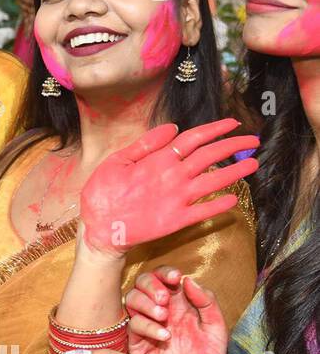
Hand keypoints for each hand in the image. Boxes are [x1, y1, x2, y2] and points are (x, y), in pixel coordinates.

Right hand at [78, 119, 258, 256]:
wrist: (100, 229)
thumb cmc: (102, 193)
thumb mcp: (116, 160)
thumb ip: (146, 143)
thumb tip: (173, 128)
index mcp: (158, 160)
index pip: (193, 138)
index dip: (216, 129)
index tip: (233, 124)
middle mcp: (173, 177)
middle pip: (210, 156)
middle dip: (234, 146)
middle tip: (252, 141)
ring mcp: (178, 199)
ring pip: (215, 181)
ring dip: (236, 171)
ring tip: (253, 164)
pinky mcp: (179, 221)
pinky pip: (206, 211)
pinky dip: (221, 205)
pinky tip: (233, 200)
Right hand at [125, 267, 227, 353]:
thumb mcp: (217, 331)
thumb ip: (208, 304)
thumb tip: (189, 281)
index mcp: (181, 304)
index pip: (165, 277)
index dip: (166, 272)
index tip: (175, 277)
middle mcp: (161, 311)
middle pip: (143, 284)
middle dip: (151, 285)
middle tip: (163, 299)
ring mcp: (147, 326)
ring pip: (132, 300)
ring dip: (145, 303)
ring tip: (163, 316)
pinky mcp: (137, 343)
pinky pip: (133, 326)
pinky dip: (146, 326)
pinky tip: (163, 336)